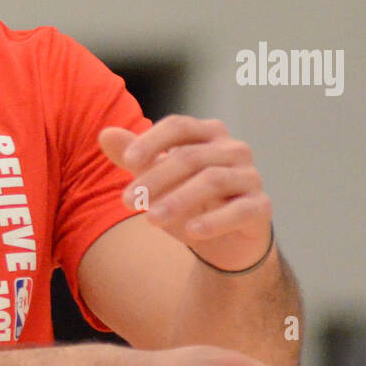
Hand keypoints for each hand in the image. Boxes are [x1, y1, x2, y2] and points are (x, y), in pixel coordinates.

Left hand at [99, 116, 271, 271]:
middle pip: (190, 157)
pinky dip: (215, 220)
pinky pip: (241, 210)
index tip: (127, 161)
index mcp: (207, 134)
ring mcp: (250, 176)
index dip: (153, 140)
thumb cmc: (188, 200)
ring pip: (213, 181)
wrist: (224, 239)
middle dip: (155, 179)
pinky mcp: (261, 206)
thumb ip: (134, 157)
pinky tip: (192, 232)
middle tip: (126, 201)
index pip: (179, 126)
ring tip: (150, 220)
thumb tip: (105, 134)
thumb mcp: (157, 180)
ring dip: (178, 200)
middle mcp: (233, 149)